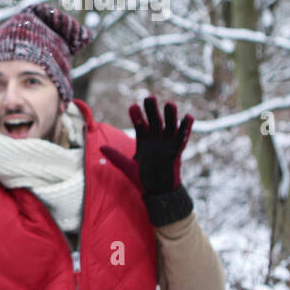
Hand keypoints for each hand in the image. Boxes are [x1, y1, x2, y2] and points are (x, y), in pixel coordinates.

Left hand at [101, 96, 194, 225]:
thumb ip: (115, 156)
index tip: (132, 106)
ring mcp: (167, 145)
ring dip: (170, 116)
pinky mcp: (177, 151)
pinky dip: (186, 128)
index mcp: (144, 142)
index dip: (137, 117)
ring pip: (170, 127)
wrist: (157, 192)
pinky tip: (188, 117)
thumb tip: (101, 147)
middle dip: (152, 111)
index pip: (140, 126)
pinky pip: (183, 138)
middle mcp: (156, 141)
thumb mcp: (127, 166)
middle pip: (155, 122)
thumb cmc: (142, 179)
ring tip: (169, 103)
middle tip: (149, 97)